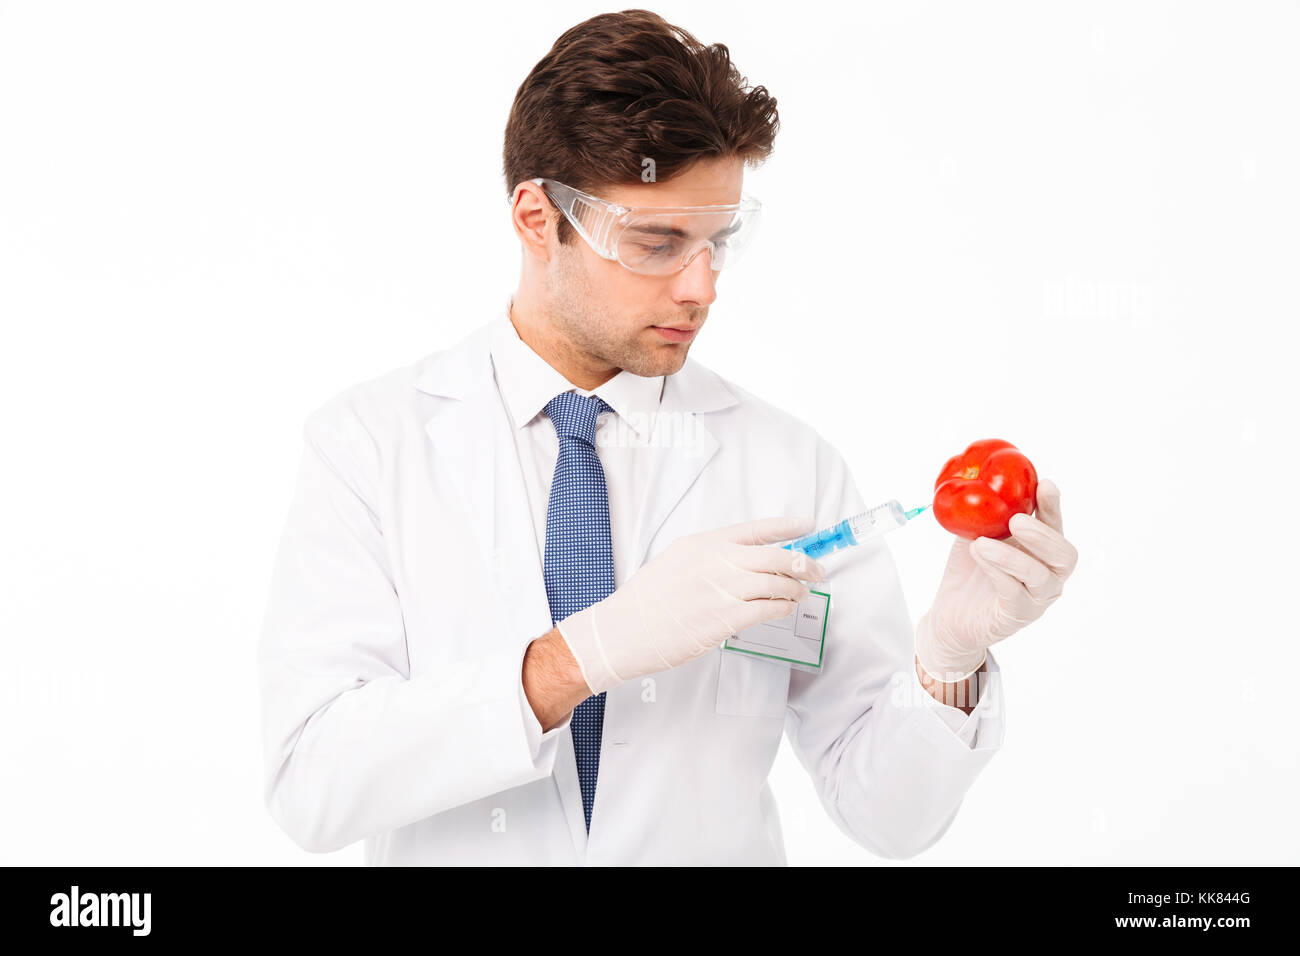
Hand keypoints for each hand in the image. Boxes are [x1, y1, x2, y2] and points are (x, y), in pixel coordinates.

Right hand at [557, 515, 825, 693]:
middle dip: (804, 562)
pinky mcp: (725, 619)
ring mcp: (722, 589)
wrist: (623, 631)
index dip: (787, 527)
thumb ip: (708, 558)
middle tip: (817, 569)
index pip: (755, 529)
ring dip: (796, 589)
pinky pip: (768, 608)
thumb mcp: (674, 562)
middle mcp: (716, 561)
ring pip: (777, 583)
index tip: (808, 525)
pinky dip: (782, 608)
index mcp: (702, 543)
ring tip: (801, 594)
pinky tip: (785, 609)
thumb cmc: (645, 601)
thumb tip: (742, 561)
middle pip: (776, 556)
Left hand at [915, 479, 1077, 680]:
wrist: (951, 613)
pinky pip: (1015, 593)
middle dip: (1044, 534)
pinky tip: (980, 556)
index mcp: (1041, 550)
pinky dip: (998, 572)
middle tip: (1018, 519)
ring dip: (1012, 556)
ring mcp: (1036, 598)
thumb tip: (981, 478)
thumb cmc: (970, 570)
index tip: (1045, 484)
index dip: (1054, 506)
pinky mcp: (1017, 616)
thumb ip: (987, 513)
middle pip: (1064, 555)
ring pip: (1040, 576)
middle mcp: (1047, 575)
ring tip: (982, 543)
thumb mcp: (977, 533)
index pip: (1056, 526)